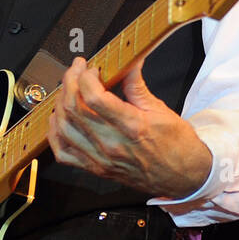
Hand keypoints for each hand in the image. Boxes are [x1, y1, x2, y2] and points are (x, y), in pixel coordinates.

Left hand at [47, 57, 213, 198]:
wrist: (183, 177)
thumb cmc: (177, 145)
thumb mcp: (161, 110)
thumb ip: (137, 86)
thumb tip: (128, 62)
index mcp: (131, 126)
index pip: (94, 97)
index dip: (86, 77)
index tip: (91, 68)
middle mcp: (112, 143)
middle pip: (74, 108)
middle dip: (70, 82)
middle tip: (76, 71)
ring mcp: (101, 158)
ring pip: (64, 128)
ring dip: (60, 104)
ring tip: (68, 90)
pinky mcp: (96, 169)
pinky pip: (63, 153)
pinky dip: (55, 134)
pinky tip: (60, 120)